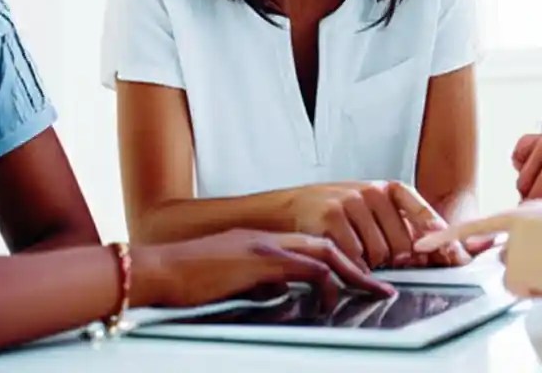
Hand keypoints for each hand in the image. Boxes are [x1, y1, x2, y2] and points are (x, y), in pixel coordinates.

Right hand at [135, 230, 393, 310]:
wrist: (160, 269)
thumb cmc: (188, 279)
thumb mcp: (234, 278)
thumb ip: (262, 281)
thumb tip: (284, 294)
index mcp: (265, 241)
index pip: (315, 245)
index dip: (343, 262)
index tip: (363, 280)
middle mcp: (271, 238)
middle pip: (330, 245)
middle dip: (360, 266)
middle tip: (382, 288)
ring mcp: (267, 245)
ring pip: (325, 252)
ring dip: (353, 273)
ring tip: (371, 292)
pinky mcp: (261, 259)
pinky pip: (306, 269)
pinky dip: (325, 284)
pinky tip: (328, 303)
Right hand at [283, 181, 469, 269]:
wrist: (287, 208)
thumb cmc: (334, 211)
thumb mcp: (370, 208)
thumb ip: (400, 225)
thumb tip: (436, 252)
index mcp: (388, 189)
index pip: (423, 213)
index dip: (439, 238)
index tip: (454, 256)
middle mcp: (371, 192)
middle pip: (403, 244)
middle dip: (395, 260)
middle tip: (379, 258)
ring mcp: (351, 203)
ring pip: (380, 254)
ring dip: (370, 263)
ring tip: (354, 252)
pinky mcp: (331, 218)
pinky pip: (355, 257)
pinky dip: (351, 266)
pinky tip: (341, 256)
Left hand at [415, 200, 541, 300]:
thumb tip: (531, 262)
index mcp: (532, 208)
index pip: (482, 225)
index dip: (448, 236)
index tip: (422, 243)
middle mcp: (518, 221)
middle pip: (507, 260)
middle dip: (529, 272)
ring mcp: (516, 242)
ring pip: (517, 278)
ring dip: (540, 282)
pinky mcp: (520, 262)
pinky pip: (525, 290)